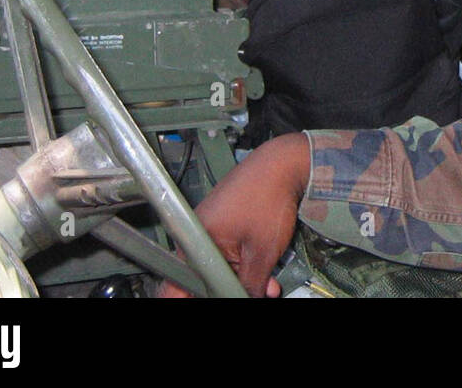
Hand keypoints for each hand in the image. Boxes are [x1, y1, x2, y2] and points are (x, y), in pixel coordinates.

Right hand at [157, 132, 311, 297]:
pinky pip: (225, 247)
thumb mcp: (262, 252)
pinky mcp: (221, 219)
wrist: (283, 164)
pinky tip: (259, 259)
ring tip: (262, 276)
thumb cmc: (268, 195)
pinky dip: (242, 258)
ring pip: (217, 262)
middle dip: (228, 286)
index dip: (195, 297)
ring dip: (239, 274)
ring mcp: (208, 224)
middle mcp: (194, 232)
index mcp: (193, 241)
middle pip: (201, 276)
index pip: (178, 285)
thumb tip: (250, 297)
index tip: (215, 296)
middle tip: (249, 289)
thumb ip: (250, 283)